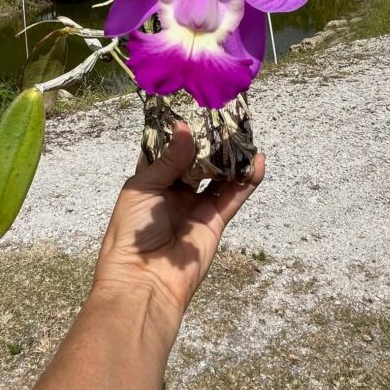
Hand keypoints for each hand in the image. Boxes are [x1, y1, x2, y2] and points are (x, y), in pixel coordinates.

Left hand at [93, 124, 264, 323]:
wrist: (145, 282)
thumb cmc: (132, 234)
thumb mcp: (143, 189)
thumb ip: (168, 160)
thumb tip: (186, 128)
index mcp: (149, 182)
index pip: (166, 150)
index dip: (179, 131)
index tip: (194, 106)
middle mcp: (174, 191)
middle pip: (197, 160)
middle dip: (209, 140)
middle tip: (225, 115)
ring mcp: (195, 206)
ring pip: (218, 176)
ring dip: (230, 157)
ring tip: (245, 132)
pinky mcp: (214, 221)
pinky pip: (233, 196)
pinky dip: (247, 179)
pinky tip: (257, 160)